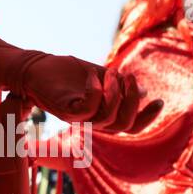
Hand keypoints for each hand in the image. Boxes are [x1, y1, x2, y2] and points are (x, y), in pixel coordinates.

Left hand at [0, 41, 160, 132]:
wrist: (33, 67)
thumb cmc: (63, 72)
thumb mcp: (97, 77)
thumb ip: (117, 85)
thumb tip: (145, 91)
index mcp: (100, 114)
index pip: (130, 126)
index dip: (147, 118)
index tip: (159, 100)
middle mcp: (90, 121)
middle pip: (123, 125)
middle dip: (132, 101)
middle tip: (127, 77)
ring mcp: (77, 117)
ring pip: (108, 119)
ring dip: (115, 93)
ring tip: (110, 72)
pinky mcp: (64, 111)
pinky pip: (87, 109)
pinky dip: (95, 91)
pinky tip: (91, 75)